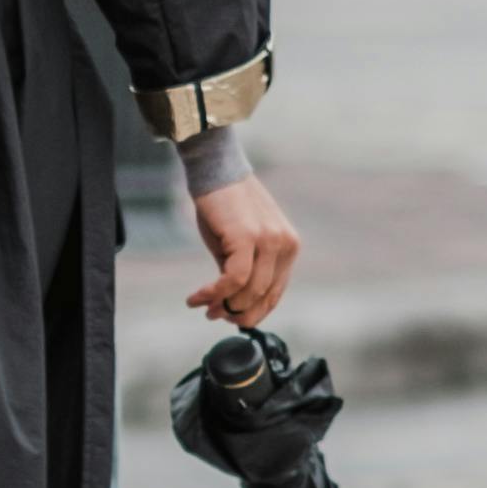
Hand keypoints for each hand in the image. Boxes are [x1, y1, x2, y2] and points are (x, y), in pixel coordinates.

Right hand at [187, 170, 299, 329]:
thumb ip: (244, 271)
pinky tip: (197, 296)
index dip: (252, 312)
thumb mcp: (239, 243)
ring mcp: (269, 241)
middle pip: (263, 297)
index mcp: (289, 247)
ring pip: (249, 291)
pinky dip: (214, 293)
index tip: (229, 318)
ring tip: (202, 306)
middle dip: (236, 313)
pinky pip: (233, 279)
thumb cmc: (224, 205)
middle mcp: (285, 245)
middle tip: (212, 315)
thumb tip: (233, 305)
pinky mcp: (248, 238)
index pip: (275, 293)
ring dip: (222, 305)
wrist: (214, 169)